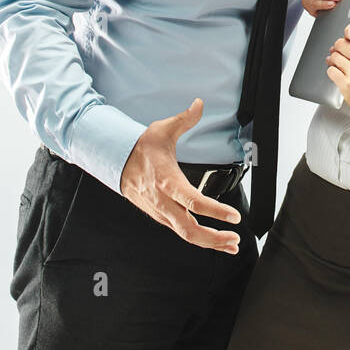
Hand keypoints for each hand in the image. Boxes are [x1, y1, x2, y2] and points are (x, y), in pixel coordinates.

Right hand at [119, 98, 242, 253]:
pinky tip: (213, 239)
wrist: (114, 160)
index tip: (234, 217)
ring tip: (230, 245)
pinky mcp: (159, 216)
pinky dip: (198, 238)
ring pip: (185, 235)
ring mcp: (160, 211)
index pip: (193, 202)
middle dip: (214, 238)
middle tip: (235, 238)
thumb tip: (199, 104)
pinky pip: (180, 232)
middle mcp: (162, 200)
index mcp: (166, 180)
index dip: (215, 211)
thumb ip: (185, 119)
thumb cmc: (140, 147)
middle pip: (189, 229)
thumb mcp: (162, 129)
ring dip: (209, 242)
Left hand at [326, 23, 349, 117]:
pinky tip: (341, 75)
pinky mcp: (346, 84)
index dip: (347, 35)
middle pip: (340, 43)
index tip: (347, 38)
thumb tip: (342, 39)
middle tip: (344, 56)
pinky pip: (331, 70)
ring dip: (334, 61)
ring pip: (334, 56)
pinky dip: (333, 72)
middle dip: (339, 49)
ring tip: (343, 67)